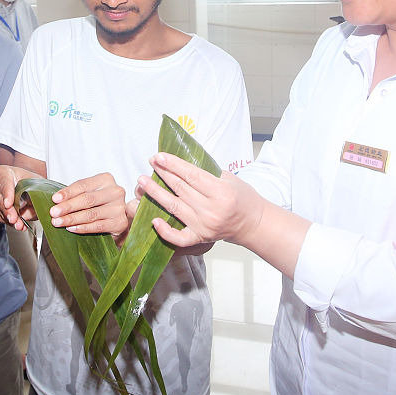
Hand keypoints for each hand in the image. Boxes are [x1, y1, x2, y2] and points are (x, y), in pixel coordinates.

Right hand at [0, 164, 39, 230]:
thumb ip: (33, 194)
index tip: (9, 204)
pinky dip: (8, 222)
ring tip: (20, 224)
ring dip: (9, 218)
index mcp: (3, 172)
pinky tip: (19, 224)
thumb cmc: (30, 183)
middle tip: (14, 219)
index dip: (7, 193)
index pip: (4, 181)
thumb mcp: (36, 186)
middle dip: (7, 210)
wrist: (29, 189)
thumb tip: (30, 207)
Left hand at [49, 172, 129, 236]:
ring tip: (58, 222)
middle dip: (68, 206)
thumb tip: (56, 201)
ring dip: (72, 219)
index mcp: (106, 179)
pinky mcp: (120, 223)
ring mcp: (119, 208)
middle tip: (53, 213)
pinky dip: (82, 228)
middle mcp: (115, 192)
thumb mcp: (87, 194)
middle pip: (87, 199)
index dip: (68, 192)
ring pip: (91, 214)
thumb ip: (74, 195)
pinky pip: (98, 226)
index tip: (55, 199)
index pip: (83, 185)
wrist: (115, 221)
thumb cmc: (98, 204)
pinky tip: (71, 228)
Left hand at [137, 152, 264, 250]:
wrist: (253, 223)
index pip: (191, 175)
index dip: (173, 165)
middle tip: (150, 163)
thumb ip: (206, 171)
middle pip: (180, 188)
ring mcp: (204, 226)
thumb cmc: (242, 197)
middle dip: (162, 174)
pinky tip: (153, 219)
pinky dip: (165, 230)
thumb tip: (180, 162)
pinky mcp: (200, 238)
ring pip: (174, 207)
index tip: (159, 156)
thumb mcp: (229, 178)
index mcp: (221, 192)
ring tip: (142, 181)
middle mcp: (211, 210)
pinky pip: (179, 237)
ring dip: (155, 193)